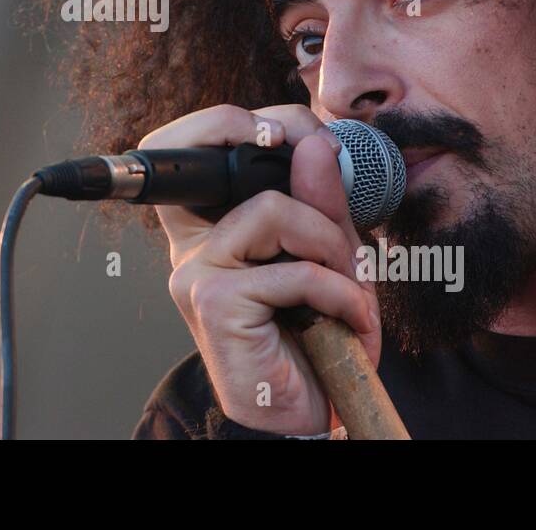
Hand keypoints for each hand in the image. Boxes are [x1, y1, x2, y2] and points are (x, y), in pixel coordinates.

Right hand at [139, 104, 380, 434]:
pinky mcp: (214, 302)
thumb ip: (322, 203)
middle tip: (330, 168)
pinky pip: (295, 271)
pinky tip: (347, 322)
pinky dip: (339, 294)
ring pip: (273, 209)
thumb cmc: (315, 339)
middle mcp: (193, 244)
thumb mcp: (330, 258)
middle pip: (224, 155)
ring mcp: (197, 270)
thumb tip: (318, 144)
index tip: (284, 130)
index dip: (222, 121)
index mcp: (212, 226)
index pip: (187, 148)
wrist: (309, 414)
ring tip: (348, 286)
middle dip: (289, 146)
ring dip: (331, 245)